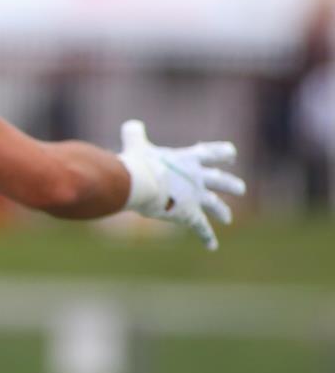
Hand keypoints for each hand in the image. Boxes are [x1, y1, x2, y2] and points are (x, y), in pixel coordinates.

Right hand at [117, 119, 243, 250]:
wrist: (140, 184)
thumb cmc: (137, 163)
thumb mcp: (135, 145)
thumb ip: (135, 134)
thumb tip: (131, 125)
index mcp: (188, 158)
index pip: (210, 153)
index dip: (221, 152)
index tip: (232, 154)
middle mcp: (198, 177)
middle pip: (219, 180)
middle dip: (230, 184)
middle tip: (241, 188)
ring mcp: (196, 196)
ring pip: (215, 204)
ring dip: (222, 211)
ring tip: (227, 218)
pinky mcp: (190, 214)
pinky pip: (201, 227)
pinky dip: (206, 237)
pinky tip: (212, 246)